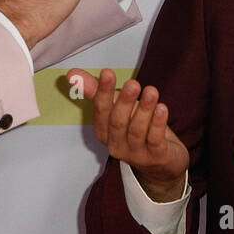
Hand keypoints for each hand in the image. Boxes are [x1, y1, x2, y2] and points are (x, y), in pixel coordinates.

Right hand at [68, 68, 188, 202]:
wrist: (160, 161)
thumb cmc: (134, 128)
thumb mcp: (115, 108)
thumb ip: (96, 91)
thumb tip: (71, 74)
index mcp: (104, 132)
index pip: (101, 111)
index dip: (103, 92)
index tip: (107, 72)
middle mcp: (117, 144)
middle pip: (117, 122)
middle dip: (124, 102)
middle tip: (133, 83)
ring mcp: (136, 153)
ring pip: (137, 130)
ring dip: (144, 109)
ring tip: (151, 91)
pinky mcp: (156, 157)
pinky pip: (155, 140)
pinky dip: (158, 124)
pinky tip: (162, 108)